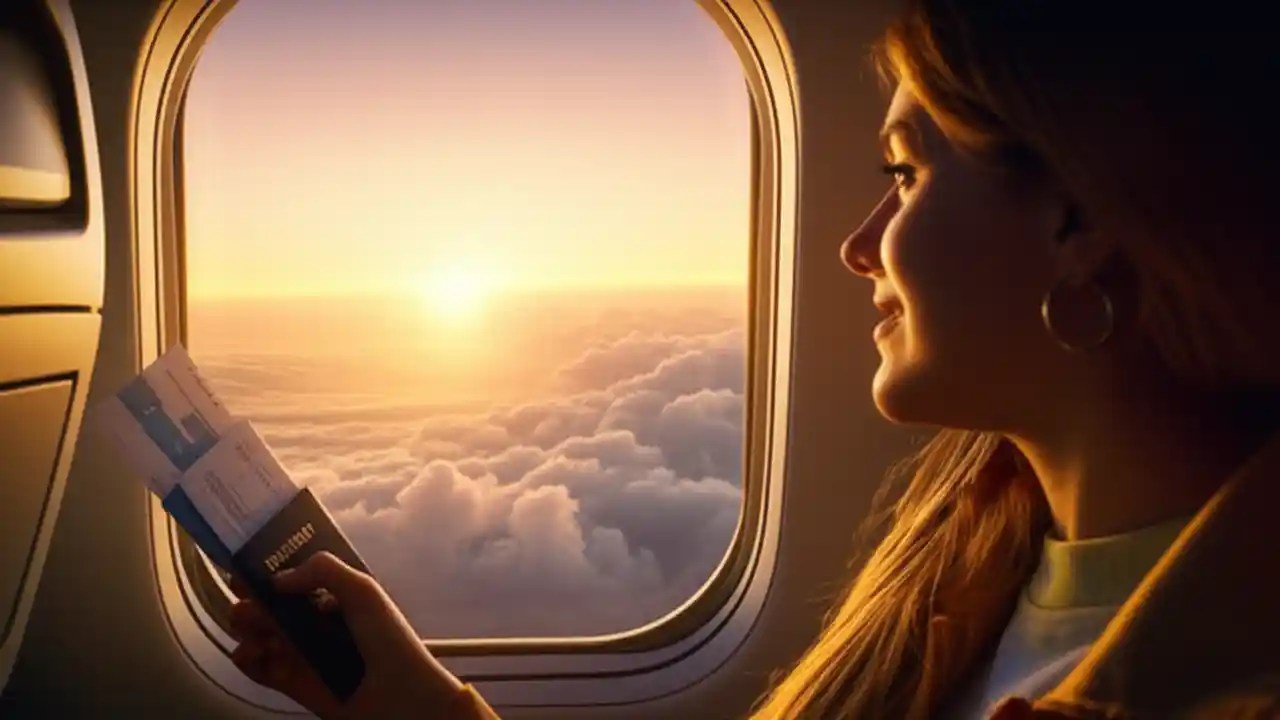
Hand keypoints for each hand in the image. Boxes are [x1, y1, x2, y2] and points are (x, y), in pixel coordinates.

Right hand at [228, 552, 468, 719]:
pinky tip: (250, 653)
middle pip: (267, 604)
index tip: (246, 568)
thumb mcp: (363, 591)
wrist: (399, 696)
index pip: (293, 576)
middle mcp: (313, 621)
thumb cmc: (389, 640)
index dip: (266, 570)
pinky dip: (246, 660)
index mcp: (332, 595)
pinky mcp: (292, 682)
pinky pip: (258, 668)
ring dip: (247, 630)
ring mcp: (301, 651)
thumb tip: (279, 577)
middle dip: (252, 601)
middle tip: (250, 605)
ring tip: (258, 632)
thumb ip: (324, 570)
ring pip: (257, 634)